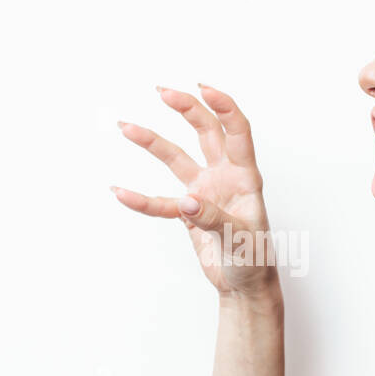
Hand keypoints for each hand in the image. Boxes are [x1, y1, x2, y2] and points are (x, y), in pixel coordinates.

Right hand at [112, 84, 279, 298]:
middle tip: (162, 92)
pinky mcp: (188, 212)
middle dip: (186, 110)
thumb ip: (214, 219)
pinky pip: (160, 202)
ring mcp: (205, 192)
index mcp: (246, 177)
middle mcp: (225, 177)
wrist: (245, 286)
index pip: (237, 132)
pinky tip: (120, 193)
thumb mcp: (241, 240)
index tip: (203, 89)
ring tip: (126, 127)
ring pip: (177, 159)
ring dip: (153, 143)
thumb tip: (187, 202)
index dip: (224, 108)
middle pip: (206, 132)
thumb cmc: (255, 260)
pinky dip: (141, 200)